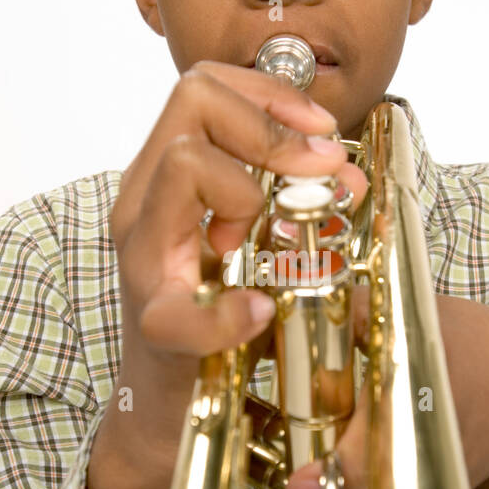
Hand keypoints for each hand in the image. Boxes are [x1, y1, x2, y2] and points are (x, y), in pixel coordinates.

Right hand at [111, 62, 365, 426]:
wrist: (169, 403)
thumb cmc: (215, 312)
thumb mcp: (252, 235)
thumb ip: (291, 195)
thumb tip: (346, 170)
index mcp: (164, 177)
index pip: (205, 85)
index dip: (271, 93)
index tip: (321, 130)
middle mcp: (143, 203)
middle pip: (192, 101)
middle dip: (271, 128)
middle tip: (315, 174)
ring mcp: (142, 257)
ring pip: (184, 164)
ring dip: (247, 193)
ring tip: (263, 241)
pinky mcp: (153, 322)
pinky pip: (184, 304)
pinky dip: (233, 312)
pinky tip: (259, 314)